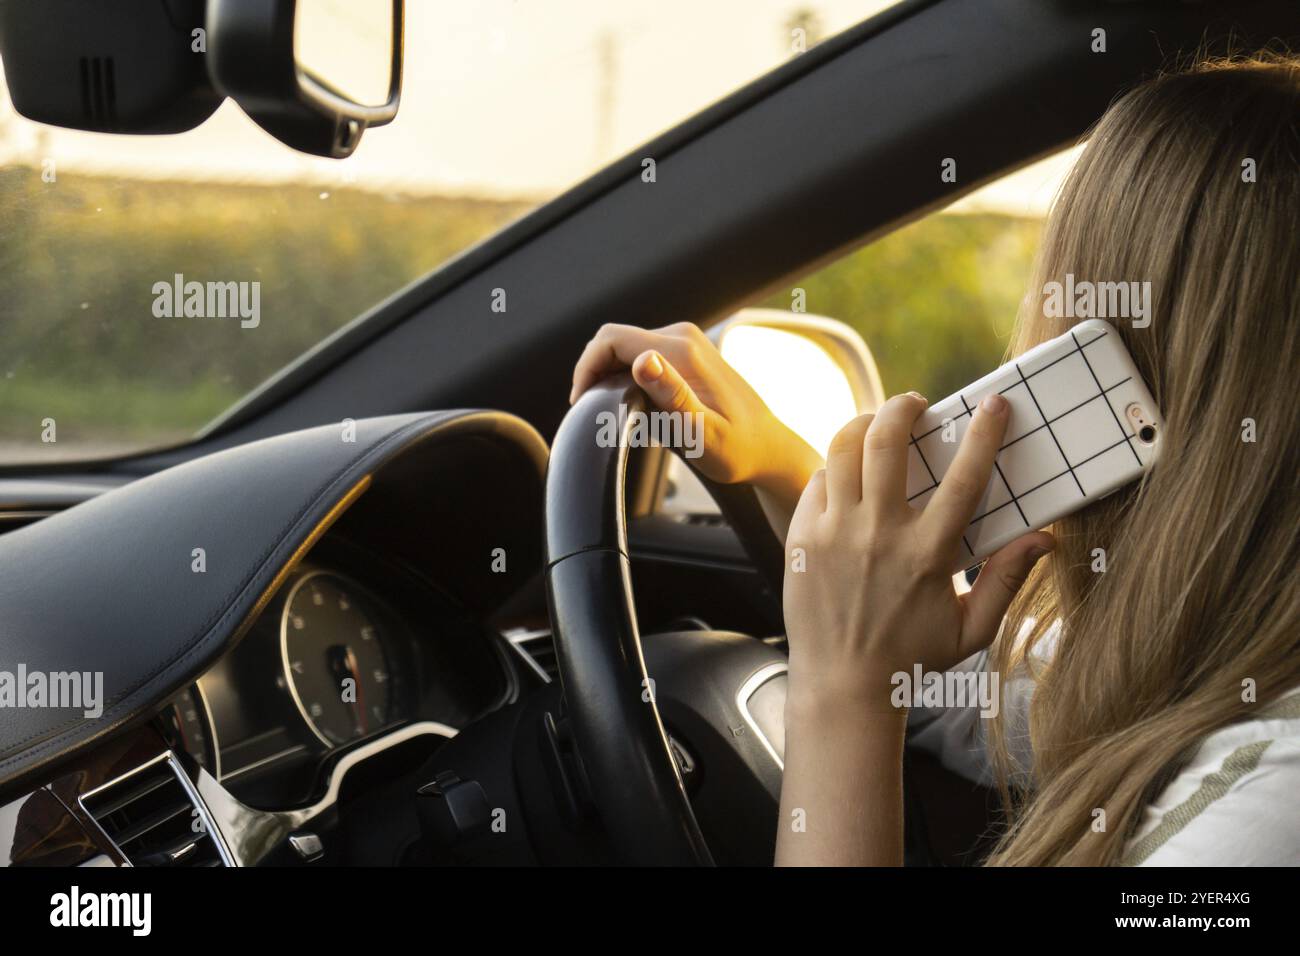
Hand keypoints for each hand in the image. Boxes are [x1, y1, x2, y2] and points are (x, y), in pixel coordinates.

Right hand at [569, 322, 821, 500]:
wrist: (769, 447)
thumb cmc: (738, 450)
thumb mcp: (702, 433)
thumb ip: (672, 395)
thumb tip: (642, 360)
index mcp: (682, 351)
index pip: (611, 339)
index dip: (586, 368)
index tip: (581, 404)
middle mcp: (683, 337)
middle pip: (614, 340)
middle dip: (593, 372)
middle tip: (590, 413)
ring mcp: (685, 343)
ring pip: (625, 348)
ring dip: (608, 376)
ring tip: (610, 414)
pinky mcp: (685, 353)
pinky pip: (641, 355)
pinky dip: (625, 377)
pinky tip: (631, 407)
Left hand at [782, 391, 1054, 712]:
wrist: (841, 685)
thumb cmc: (911, 659)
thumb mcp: (971, 630)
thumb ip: (1007, 580)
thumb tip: (1044, 537)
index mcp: (928, 554)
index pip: (965, 478)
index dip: (984, 433)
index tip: (995, 404)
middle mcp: (879, 535)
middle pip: (886, 442)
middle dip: (903, 407)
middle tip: (915, 405)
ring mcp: (835, 533)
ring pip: (842, 449)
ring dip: (862, 424)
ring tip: (877, 424)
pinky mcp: (803, 538)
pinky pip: (817, 482)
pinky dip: (835, 469)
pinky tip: (848, 475)